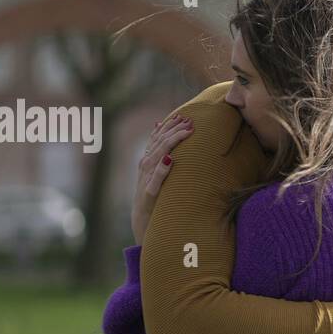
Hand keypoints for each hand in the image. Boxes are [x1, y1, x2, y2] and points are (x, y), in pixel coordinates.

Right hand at [131, 114, 192, 244]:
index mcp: (147, 160)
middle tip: (189, 121)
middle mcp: (145, 166)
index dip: (169, 125)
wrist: (142, 218)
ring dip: (171, 142)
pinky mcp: (150, 192)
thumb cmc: (153, 194)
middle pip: (160, 143)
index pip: (158, 138)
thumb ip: (158, 153)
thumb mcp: (155, 172)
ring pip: (158, 156)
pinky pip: (156, 179)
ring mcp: (147, 178)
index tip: (183, 116)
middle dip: (175, 130)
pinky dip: (162, 168)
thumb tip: (160, 127)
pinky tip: (170, 159)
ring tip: (185, 132)